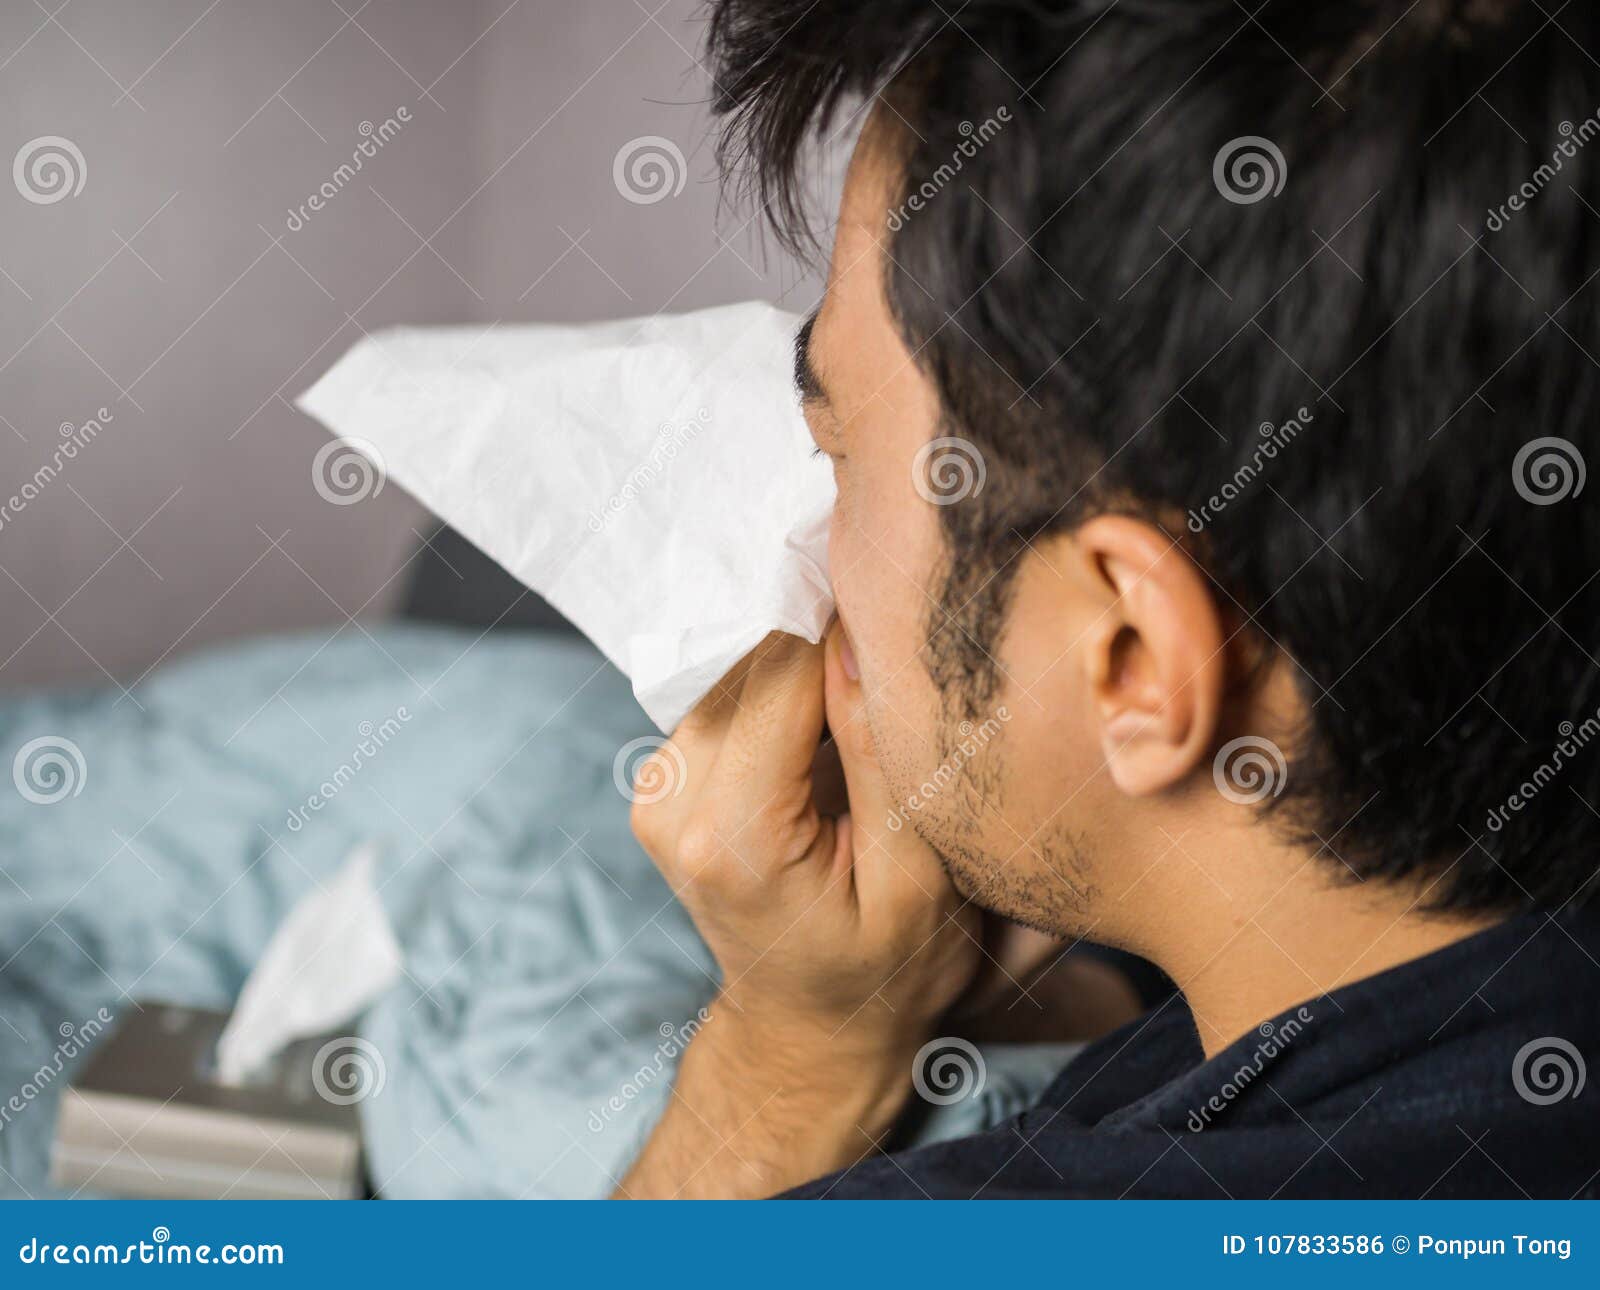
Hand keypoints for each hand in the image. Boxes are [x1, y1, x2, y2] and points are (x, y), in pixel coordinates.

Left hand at [617, 624, 981, 1196]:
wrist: (810, 1024)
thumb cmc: (886, 967)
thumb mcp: (919, 879)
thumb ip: (882, 758)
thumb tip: (852, 636)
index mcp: (733, 836)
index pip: (784, 673)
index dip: (850, 633)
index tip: (909, 627)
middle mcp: (673, 805)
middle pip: (755, 662)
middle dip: (829, 648)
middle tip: (900, 666)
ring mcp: (657, 791)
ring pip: (739, 667)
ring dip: (806, 668)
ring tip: (868, 704)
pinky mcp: (663, 779)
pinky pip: (728, 694)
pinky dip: (782, 692)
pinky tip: (828, 725)